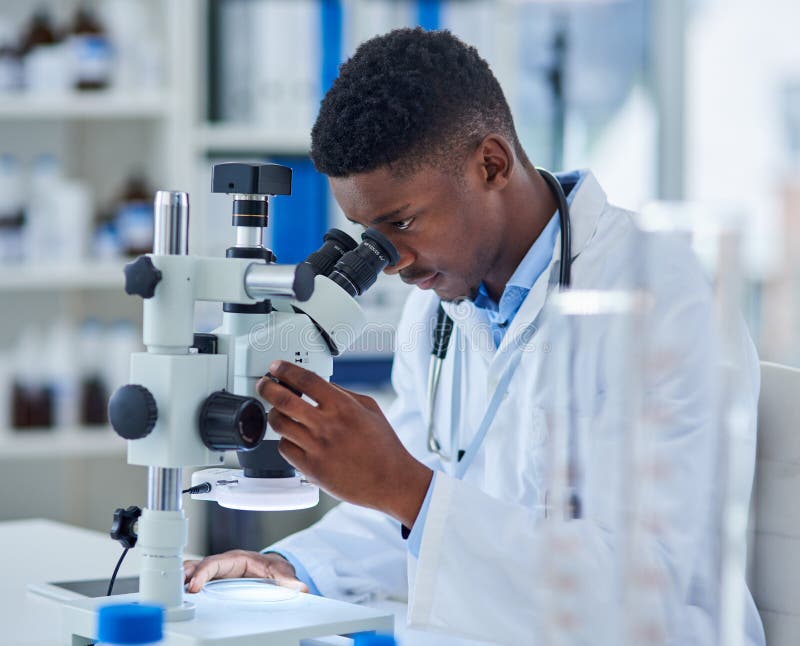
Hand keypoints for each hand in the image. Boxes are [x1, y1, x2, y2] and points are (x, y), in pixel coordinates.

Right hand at [183, 550, 308, 593]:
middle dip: (183, 574)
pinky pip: (193, 580)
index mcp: (236, 559)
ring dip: (179, 580)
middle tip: (171, 588)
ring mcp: (215, 572)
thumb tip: (299, 588)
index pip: (214, 562)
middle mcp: (222, 564)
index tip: (194, 585)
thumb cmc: (271, 568)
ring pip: (191, 571)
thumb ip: (287, 580)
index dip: (202, 573)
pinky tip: (174, 597)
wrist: (271, 569)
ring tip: (167, 593)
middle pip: (197, 565)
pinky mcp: (211, 581)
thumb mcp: (280, 572)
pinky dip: (182, 586)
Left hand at [258, 361, 432, 527]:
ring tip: (276, 411)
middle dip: (267, 388)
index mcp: (344, 407)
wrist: (390, 481)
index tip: (277, 367)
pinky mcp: (310, 469)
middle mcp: (327, 426)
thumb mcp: (370, 409)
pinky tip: (292, 437)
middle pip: (284, 400)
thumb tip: (319, 385)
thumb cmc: (383, 446)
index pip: (306, 380)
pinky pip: (284, 448)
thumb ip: (343, 394)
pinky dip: (284, 439)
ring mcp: (317, 448)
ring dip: (273, 413)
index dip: (286, 370)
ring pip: (279, 424)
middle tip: (264, 384)